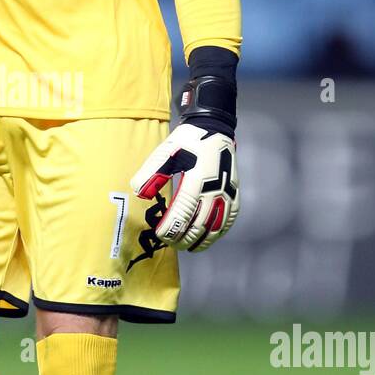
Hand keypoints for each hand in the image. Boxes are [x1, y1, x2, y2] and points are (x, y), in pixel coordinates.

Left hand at [130, 121, 238, 250]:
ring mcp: (227, 194)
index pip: (182, 215)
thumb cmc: (187, 141)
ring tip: (187, 246)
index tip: (160, 235)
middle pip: (199, 226)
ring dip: (201, 241)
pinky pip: (228, 220)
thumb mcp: (165, 152)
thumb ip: (151, 173)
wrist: (215, 128)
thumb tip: (139, 194)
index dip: (171, 229)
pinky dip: (217, 232)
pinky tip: (207, 237)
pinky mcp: (234, 194)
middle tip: (171, 244)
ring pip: (215, 227)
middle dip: (183, 239)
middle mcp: (215, 190)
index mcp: (196, 181)